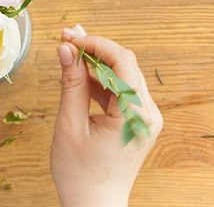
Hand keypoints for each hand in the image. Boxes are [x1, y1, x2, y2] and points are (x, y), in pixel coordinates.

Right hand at [51, 24, 162, 206]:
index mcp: (135, 115)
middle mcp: (147, 114)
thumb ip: (71, 83)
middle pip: (125, 65)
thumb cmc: (80, 175)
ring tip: (68, 50)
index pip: (122, 62)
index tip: (70, 37)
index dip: (96, 43)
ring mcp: (145, 118)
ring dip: (97, 62)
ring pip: (123, 76)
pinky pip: (121, 91)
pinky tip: (79, 72)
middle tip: (66, 37)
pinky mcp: (137, 121)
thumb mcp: (70, 126)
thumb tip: (66, 49)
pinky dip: (101, 80)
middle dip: (95, 48)